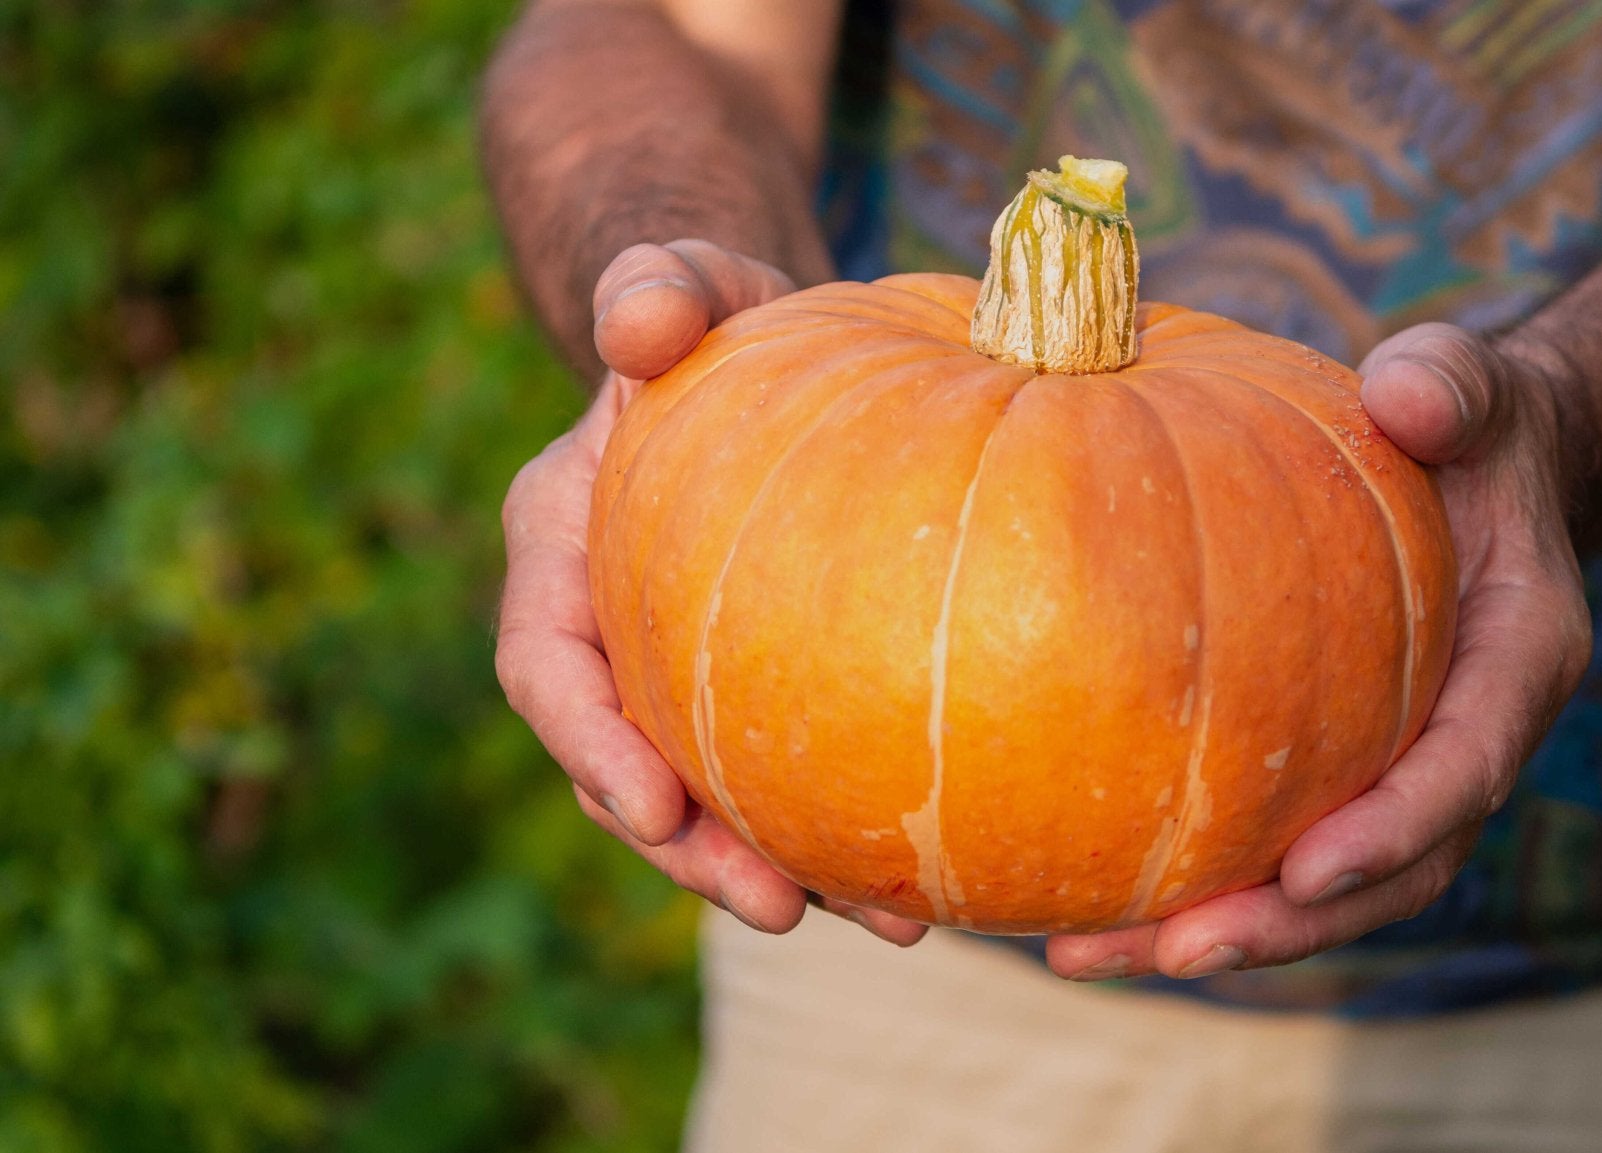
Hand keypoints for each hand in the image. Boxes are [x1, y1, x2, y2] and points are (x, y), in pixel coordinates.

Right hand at [496, 240, 929, 945]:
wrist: (771, 359)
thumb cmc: (718, 320)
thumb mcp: (687, 283)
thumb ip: (654, 285)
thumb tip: (637, 320)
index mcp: (563, 552)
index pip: (547, 664)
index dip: (587, 744)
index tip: (650, 806)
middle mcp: (614, 636)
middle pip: (626, 772)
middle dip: (692, 851)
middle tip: (774, 906)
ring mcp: (688, 680)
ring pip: (715, 804)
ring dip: (787, 872)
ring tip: (886, 920)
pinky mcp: (768, 696)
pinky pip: (795, 781)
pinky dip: (847, 836)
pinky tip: (932, 878)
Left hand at [1045, 322, 1591, 980]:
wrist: (1475, 469)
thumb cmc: (1465, 425)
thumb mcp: (1469, 390)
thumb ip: (1455, 385)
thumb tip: (1406, 389)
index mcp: (1517, 663)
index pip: (1467, 768)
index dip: (1395, 829)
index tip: (1307, 870)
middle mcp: (1466, 742)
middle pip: (1388, 872)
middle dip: (1288, 924)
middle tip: (1176, 953)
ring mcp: (1399, 771)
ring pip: (1322, 888)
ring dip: (1217, 934)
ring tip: (1086, 956)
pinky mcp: (1336, 772)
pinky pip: (1269, 844)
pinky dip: (1189, 882)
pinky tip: (1075, 895)